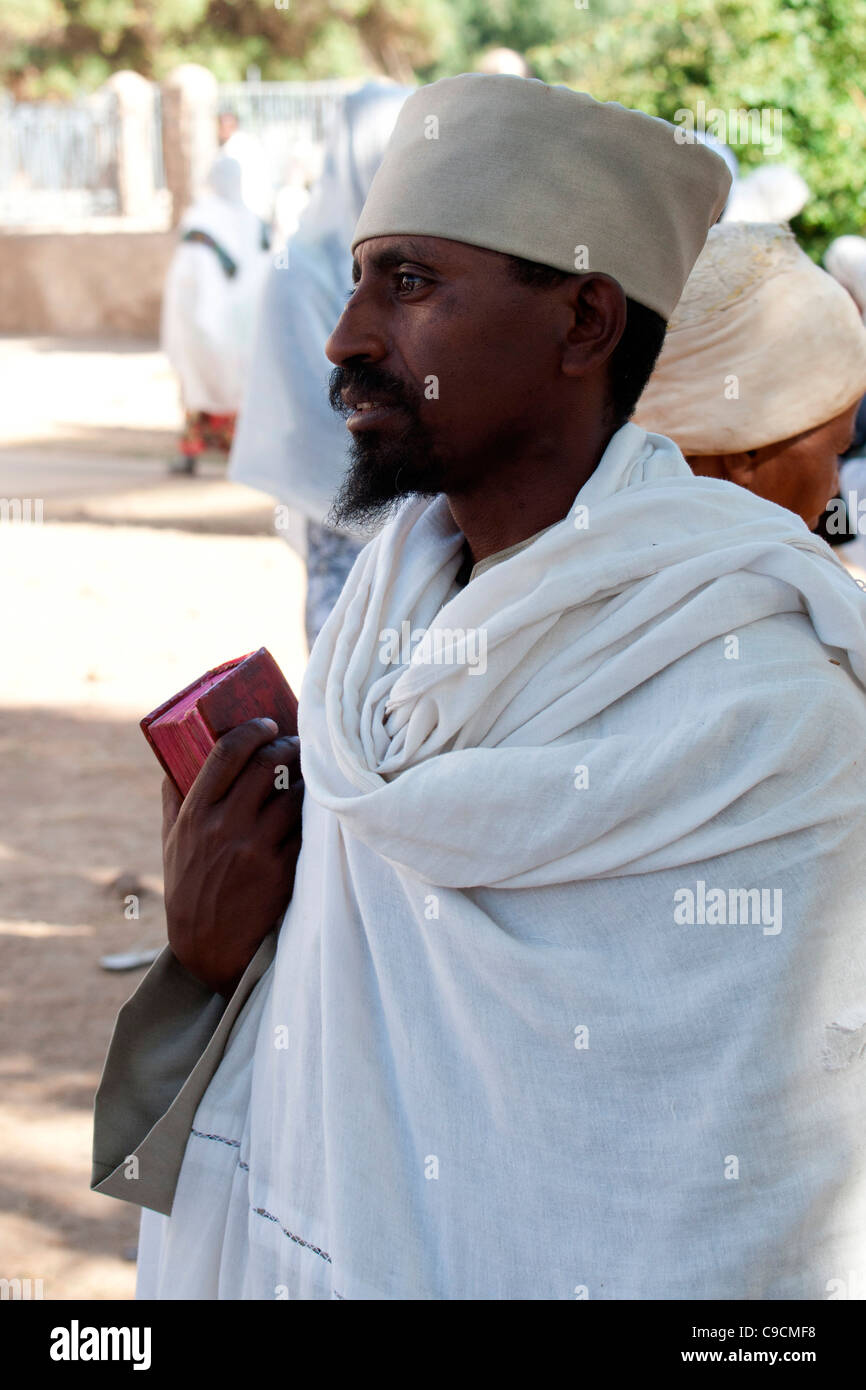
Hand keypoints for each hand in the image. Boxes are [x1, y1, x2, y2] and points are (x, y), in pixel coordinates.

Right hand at [161, 718, 303, 995]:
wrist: (209, 948)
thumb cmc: (189, 889)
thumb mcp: (171, 843)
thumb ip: (175, 801)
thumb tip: (178, 759)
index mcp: (195, 815)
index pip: (226, 753)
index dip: (251, 730)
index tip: (267, 723)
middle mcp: (224, 826)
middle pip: (266, 765)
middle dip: (288, 746)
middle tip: (297, 744)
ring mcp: (255, 848)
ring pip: (294, 795)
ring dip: (306, 779)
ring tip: (310, 775)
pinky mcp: (282, 870)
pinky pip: (306, 830)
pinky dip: (313, 816)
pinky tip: (317, 811)